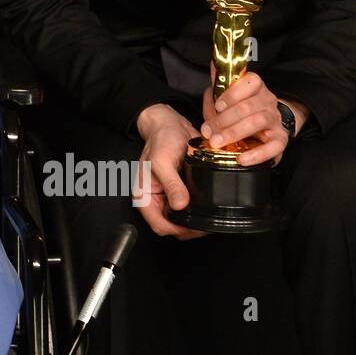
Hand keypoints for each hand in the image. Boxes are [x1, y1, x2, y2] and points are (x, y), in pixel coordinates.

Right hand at [135, 103, 207, 239]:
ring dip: (195, 222)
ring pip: (182, 220)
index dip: (178, 230)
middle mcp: (156, 199)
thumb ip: (171, 183)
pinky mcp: (180, 191)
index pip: (160, 225)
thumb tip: (180, 205)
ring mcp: (168, 197)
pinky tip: (208, 208)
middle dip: (189, 229)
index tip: (196, 227)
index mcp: (144, 195)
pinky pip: (189, 209)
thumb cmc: (161, 139)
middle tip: (207, 224)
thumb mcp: (162, 160)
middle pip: (171, 227)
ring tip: (210, 217)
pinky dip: (198, 212)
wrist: (171, 124)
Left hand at [199, 67, 292, 168]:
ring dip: (234, 133)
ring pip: (258, 122)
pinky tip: (242, 159)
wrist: (264, 127)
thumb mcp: (225, 97)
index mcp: (256, 88)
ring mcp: (275, 120)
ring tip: (217, 142)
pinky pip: (273, 147)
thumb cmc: (239, 111)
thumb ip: (218, 84)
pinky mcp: (280, 140)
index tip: (218, 106)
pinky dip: (257, 154)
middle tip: (208, 132)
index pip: (251, 82)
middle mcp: (268, 101)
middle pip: (247, 106)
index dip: (232, 94)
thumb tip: (214, 63)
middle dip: (224, 120)